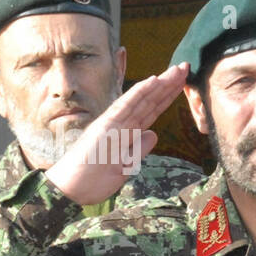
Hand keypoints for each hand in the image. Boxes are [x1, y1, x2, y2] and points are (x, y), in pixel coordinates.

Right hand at [44, 63, 189, 205]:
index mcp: (125, 131)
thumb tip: (153, 134)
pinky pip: (126, 106)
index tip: (182, 83)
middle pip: (149, 100)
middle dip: (169, 84)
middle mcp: (120, 123)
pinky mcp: (106, 126)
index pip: (151, 110)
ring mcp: (113, 123)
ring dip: (160, 83)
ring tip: (177, 69)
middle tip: (186, 66)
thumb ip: (138, 149)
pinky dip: (140, 93)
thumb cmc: (92, 179)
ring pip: (141, 99)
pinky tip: (153, 81)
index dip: (167, 96)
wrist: (69, 189)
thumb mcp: (125, 166)